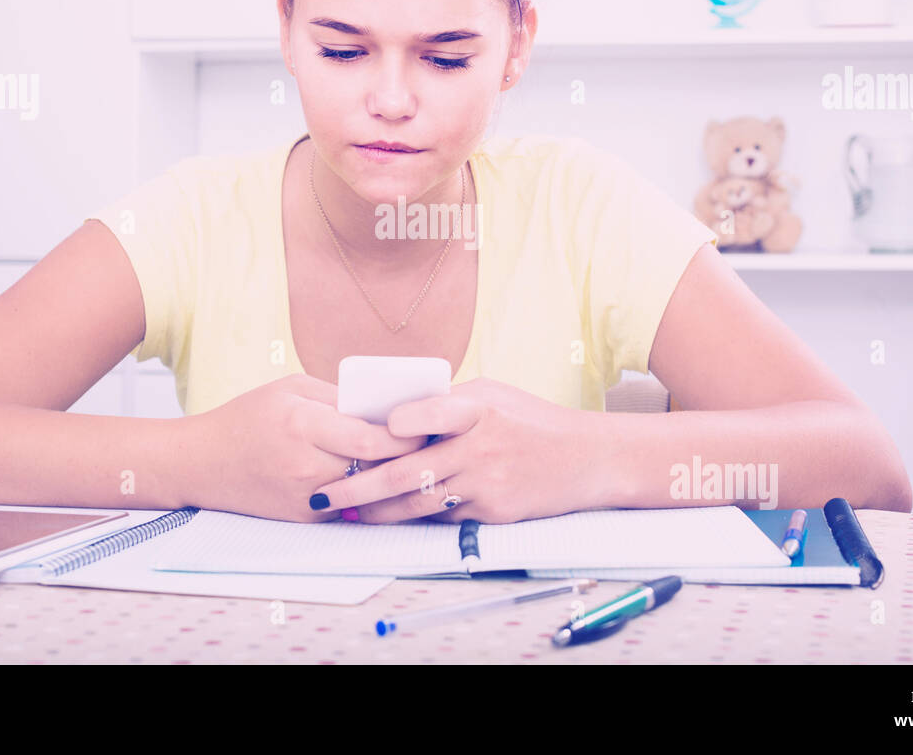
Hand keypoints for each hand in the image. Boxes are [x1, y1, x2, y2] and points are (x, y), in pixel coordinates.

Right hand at [177, 373, 427, 522]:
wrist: (201, 463)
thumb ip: (339, 397)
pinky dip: (368, 494)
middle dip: (408, 458)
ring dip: (392, 478)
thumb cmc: (247, 417)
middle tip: (434, 444)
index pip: (372, 440)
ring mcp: (305, 499)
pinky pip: (350, 507)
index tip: (427, 426)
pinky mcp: (304, 520)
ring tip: (415, 461)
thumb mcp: (291, 389)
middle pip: (376, 469)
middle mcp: (306, 467)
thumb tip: (386, 406)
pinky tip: (382, 479)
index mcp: (303, 426)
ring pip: (368, 491)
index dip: (407, 437)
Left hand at [308, 378, 606, 524]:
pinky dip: (414, 517)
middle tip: (323, 495)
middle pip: (406, 471)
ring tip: (345, 512)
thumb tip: (393, 411)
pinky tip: (388, 517)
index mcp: (479, 408)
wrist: (589, 459)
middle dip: (357, 486)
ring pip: (417, 503)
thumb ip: (448, 401)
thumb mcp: (494, 394)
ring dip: (376, 511)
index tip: (370, 431)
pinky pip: (443, 517)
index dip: (398, 424)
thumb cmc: (533, 420)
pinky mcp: (494, 512)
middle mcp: (481, 446)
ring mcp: (487, 482)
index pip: (433, 411)